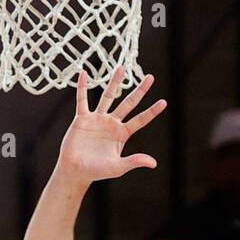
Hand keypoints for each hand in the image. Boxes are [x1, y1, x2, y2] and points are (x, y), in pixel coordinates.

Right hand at [55, 67, 165, 185]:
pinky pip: (82, 100)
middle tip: (150, 77)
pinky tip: (83, 73)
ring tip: (121, 68)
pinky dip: (82, 87)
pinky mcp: (82, 118)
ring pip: (107, 97)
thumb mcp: (118, 167)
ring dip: (114, 83)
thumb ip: (134, 161)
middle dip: (140, 91)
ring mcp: (97, 119)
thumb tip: (153, 163)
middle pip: (129, 103)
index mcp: (122, 134)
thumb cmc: (96, 171)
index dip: (152, 112)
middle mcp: (112, 123)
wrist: (75, 170)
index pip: (140, 120)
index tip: (164, 102)